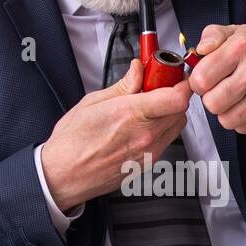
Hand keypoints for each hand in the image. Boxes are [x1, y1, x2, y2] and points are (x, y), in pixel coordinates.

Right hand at [40, 59, 193, 211]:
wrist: (64, 175)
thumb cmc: (72, 142)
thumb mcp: (92, 103)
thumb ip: (122, 85)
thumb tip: (137, 70)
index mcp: (130, 115)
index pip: (177, 98)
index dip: (181, 83)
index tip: (174, 75)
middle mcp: (144, 136)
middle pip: (181, 110)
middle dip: (173, 94)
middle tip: (156, 87)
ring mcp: (149, 153)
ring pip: (177, 126)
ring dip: (169, 112)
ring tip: (147, 107)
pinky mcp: (148, 164)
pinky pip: (166, 141)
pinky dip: (160, 129)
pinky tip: (140, 125)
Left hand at [188, 24, 245, 133]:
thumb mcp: (237, 33)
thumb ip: (213, 35)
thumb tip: (200, 49)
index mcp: (241, 47)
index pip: (201, 78)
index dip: (198, 81)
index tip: (205, 79)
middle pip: (211, 103)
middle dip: (211, 98)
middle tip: (221, 88)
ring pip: (225, 119)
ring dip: (225, 111)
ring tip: (235, 97)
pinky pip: (241, 128)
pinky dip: (240, 120)